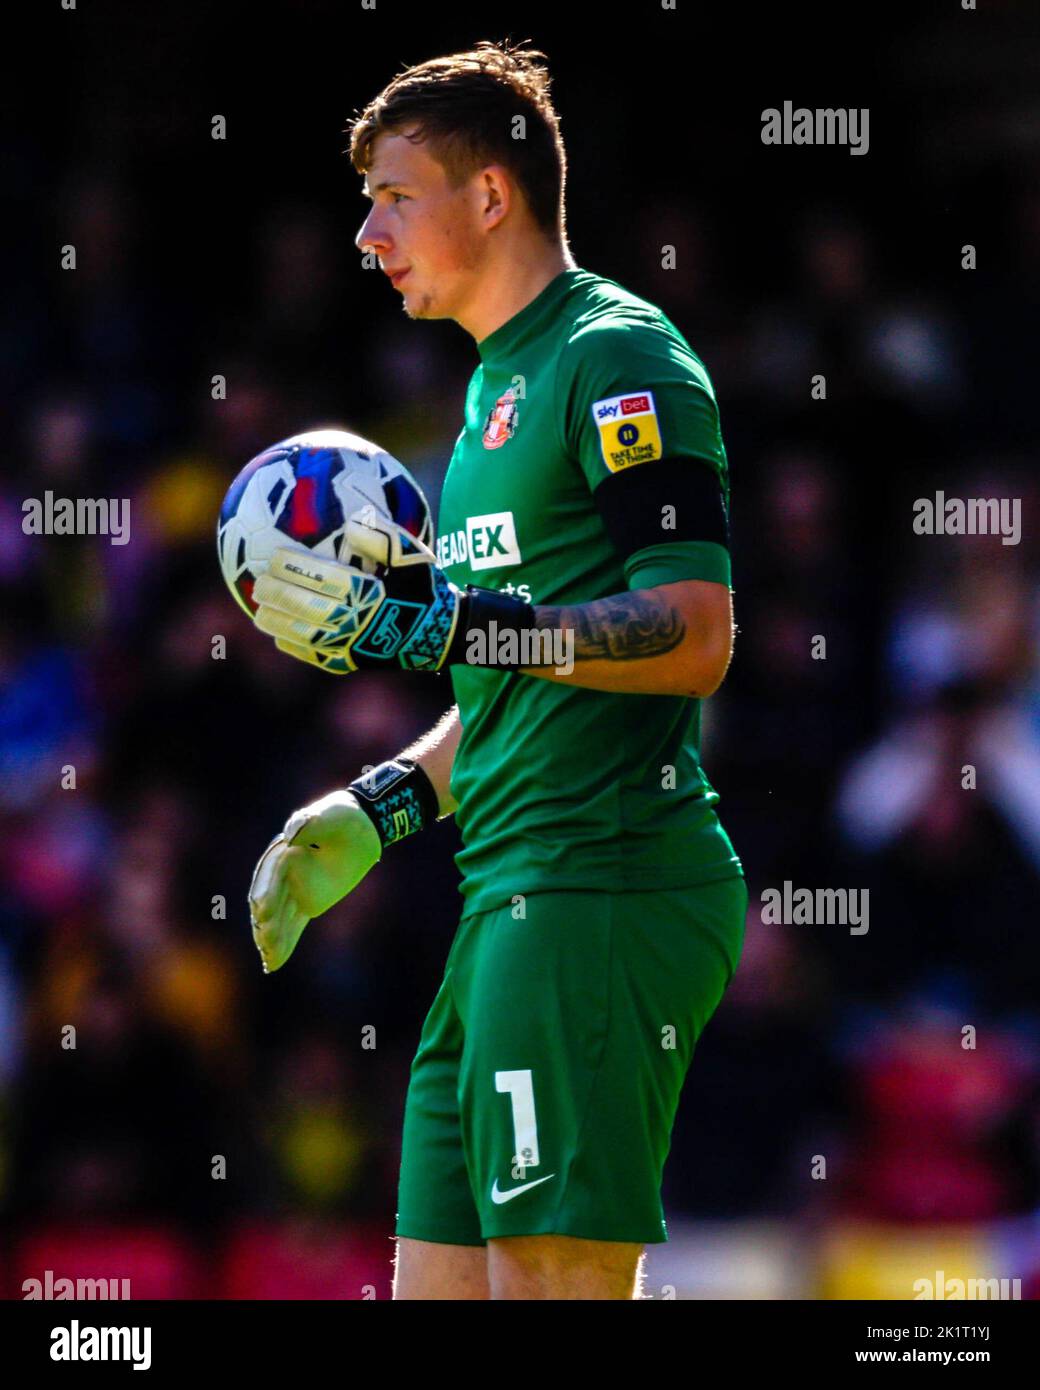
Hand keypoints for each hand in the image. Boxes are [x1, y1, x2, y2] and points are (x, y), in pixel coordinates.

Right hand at [249, 789, 381, 972]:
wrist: (360, 828)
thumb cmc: (344, 819)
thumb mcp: (332, 816)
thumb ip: (310, 823)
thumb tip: (290, 833)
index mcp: (284, 851)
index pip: (271, 876)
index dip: (266, 893)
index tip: (262, 910)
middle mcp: (283, 874)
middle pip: (270, 900)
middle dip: (266, 921)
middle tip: (265, 939)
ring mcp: (293, 891)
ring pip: (279, 918)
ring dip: (272, 939)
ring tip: (268, 960)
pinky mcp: (306, 904)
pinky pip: (293, 926)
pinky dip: (284, 944)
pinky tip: (273, 964)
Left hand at [251, 509, 463, 673]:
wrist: (443, 634)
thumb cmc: (425, 588)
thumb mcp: (413, 557)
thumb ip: (384, 537)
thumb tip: (352, 522)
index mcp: (369, 592)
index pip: (322, 578)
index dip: (294, 567)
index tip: (273, 556)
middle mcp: (357, 621)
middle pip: (306, 607)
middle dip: (277, 594)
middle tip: (258, 583)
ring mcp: (352, 646)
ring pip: (305, 634)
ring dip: (279, 622)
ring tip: (258, 612)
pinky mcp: (353, 664)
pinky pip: (316, 657)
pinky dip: (295, 646)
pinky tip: (280, 636)